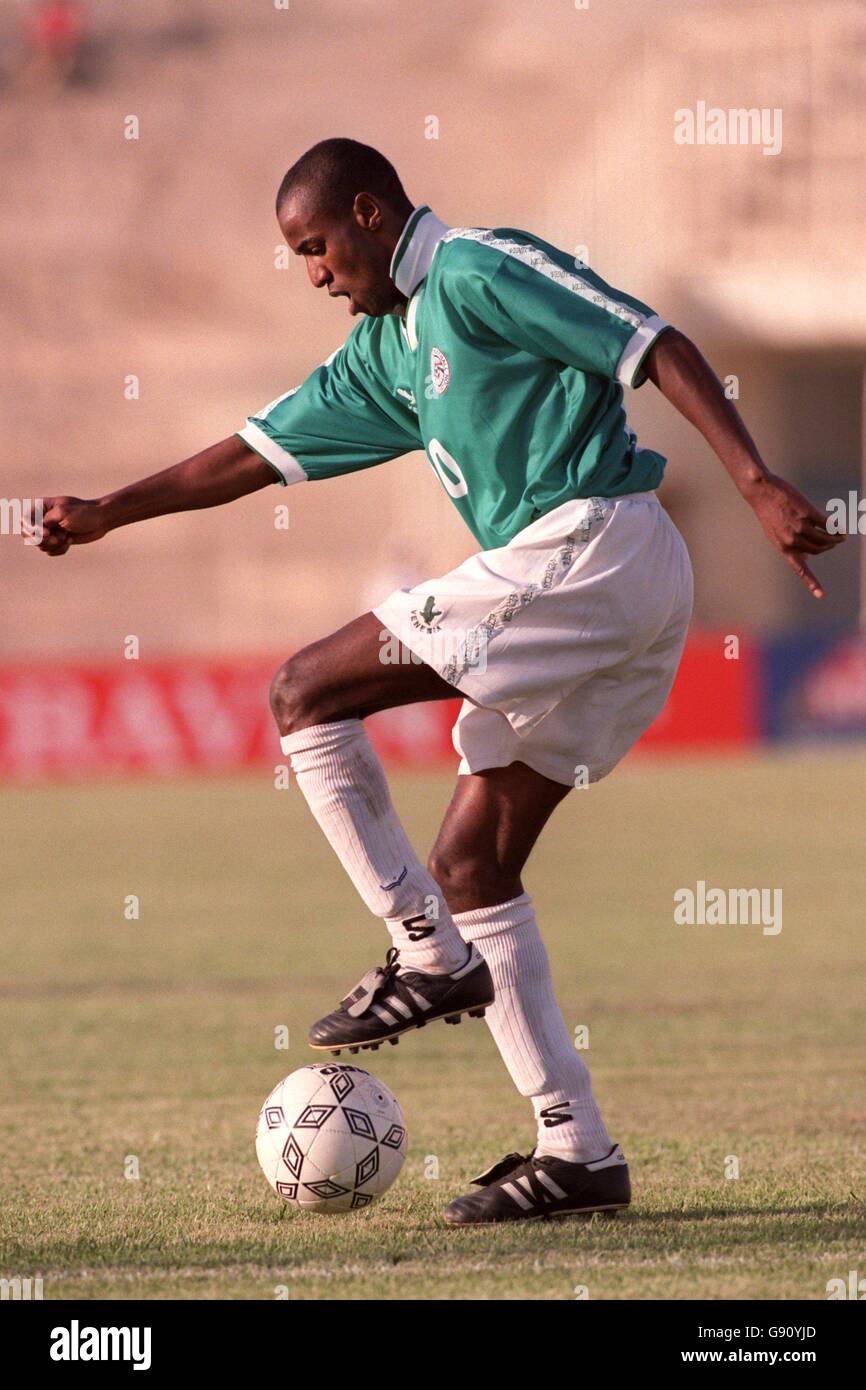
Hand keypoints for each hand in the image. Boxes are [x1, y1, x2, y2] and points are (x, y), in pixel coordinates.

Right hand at [27, 496, 109, 556]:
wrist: (101, 520)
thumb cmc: (84, 513)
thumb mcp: (63, 513)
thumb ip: (45, 520)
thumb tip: (37, 531)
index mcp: (42, 507)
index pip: (24, 520)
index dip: (31, 530)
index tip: (46, 533)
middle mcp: (43, 519)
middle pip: (28, 535)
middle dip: (42, 540)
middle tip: (56, 539)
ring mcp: (50, 530)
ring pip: (40, 545)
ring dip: (54, 544)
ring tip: (67, 537)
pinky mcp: (58, 541)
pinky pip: (50, 551)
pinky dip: (59, 549)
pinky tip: (70, 541)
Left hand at [745, 473, 843, 597]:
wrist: (761, 491)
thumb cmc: (768, 512)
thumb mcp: (773, 534)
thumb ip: (789, 546)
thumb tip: (806, 557)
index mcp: (782, 548)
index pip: (799, 569)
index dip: (811, 582)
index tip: (821, 595)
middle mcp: (792, 540)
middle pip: (818, 550)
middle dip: (828, 547)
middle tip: (834, 541)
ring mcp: (800, 527)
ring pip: (824, 539)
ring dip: (835, 538)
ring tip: (840, 536)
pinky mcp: (808, 513)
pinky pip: (827, 525)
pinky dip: (836, 527)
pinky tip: (840, 527)